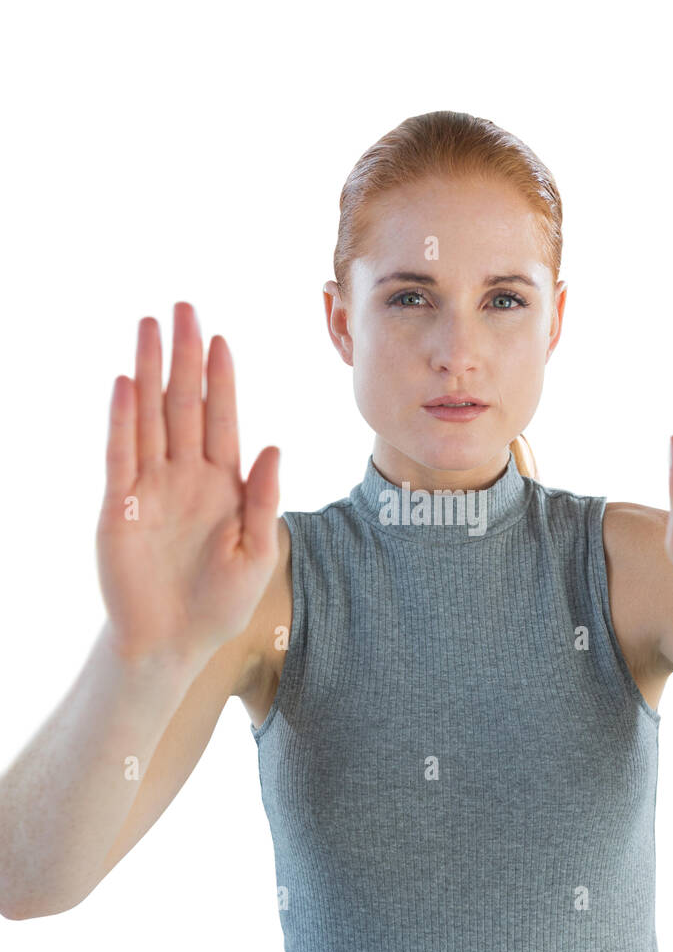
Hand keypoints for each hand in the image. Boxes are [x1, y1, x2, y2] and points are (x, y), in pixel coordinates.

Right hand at [96, 302, 280, 664]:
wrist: (173, 643)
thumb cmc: (220, 603)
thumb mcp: (257, 554)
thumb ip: (264, 500)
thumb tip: (275, 446)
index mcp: (223, 484)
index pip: (222, 419)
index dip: (221, 380)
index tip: (221, 340)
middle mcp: (185, 476)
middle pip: (184, 404)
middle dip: (184, 357)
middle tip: (183, 308)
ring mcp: (150, 487)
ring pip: (150, 417)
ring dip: (150, 372)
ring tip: (149, 327)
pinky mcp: (118, 506)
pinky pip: (121, 454)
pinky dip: (123, 420)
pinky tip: (125, 384)